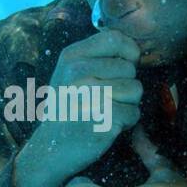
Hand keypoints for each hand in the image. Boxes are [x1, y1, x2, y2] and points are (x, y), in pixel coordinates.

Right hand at [22, 29, 142, 182]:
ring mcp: (90, 95)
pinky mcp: (103, 118)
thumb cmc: (68, 108)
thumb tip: (135, 49)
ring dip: (128, 104)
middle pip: (130, 68)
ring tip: (106, 111)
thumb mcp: (70, 73)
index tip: (123, 68)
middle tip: (106, 99)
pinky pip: (134, 113)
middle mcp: (79, 72)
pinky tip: (107, 125)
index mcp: (71, 56)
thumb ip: (98, 57)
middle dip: (127, 85)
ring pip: (136, 90)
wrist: (50, 148)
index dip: (129, 53)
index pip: (116, 38)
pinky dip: (126, 123)